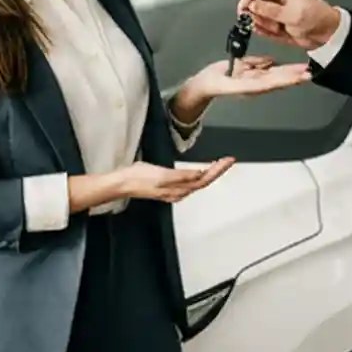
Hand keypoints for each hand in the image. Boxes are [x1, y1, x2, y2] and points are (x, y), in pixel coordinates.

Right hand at [118, 158, 235, 202]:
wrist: (122, 183)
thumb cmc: (140, 178)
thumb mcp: (162, 175)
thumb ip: (182, 176)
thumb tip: (200, 175)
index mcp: (180, 188)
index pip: (205, 179)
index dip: (218, 170)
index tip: (228, 160)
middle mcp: (179, 191)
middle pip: (204, 181)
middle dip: (217, 170)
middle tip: (229, 159)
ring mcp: (174, 190)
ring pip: (198, 182)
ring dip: (210, 173)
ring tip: (220, 164)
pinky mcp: (168, 186)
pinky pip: (190, 182)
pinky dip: (199, 175)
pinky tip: (201, 171)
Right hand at [186, 55, 311, 99]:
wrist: (205, 86)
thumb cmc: (213, 81)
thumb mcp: (230, 70)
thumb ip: (251, 65)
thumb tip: (269, 62)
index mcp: (250, 86)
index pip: (273, 82)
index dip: (287, 78)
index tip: (300, 76)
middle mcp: (255, 86)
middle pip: (279, 80)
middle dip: (294, 77)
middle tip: (310, 72)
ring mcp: (254, 83)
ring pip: (277, 78)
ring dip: (291, 74)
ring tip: (306, 70)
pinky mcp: (252, 78)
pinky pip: (268, 74)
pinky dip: (281, 70)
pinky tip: (290, 68)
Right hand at [236, 0, 341, 50]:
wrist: (327, 34)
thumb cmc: (317, 18)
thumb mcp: (292, 14)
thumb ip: (269, 10)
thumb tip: (251, 6)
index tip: (243, 10)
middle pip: (254, 2)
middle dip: (256, 14)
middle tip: (261, 23)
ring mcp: (276, 10)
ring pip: (257, 15)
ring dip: (263, 24)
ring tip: (277, 28)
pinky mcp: (276, 22)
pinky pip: (263, 26)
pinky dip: (266, 31)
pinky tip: (276, 33)